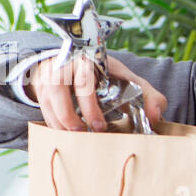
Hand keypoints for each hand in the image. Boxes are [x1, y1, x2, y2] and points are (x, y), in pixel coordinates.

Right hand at [27, 53, 167, 131]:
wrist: (83, 64)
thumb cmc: (110, 77)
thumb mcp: (132, 82)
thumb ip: (150, 97)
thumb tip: (155, 116)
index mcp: (90, 59)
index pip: (84, 79)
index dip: (89, 105)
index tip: (99, 126)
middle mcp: (66, 62)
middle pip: (58, 88)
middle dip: (70, 115)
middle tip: (84, 134)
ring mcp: (50, 72)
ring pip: (46, 98)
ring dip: (59, 121)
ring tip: (74, 136)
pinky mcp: (40, 84)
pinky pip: (41, 104)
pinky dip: (51, 121)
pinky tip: (64, 133)